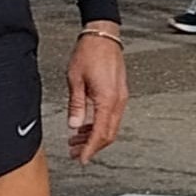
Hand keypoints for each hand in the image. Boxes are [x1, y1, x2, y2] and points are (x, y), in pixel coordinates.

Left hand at [65, 27, 126, 164]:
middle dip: (91, 146)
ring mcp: (121, 97)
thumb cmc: (89, 53)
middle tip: (75, 152)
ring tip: (75, 140)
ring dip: (94, 136)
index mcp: (108, 100)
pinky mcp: (119, 93)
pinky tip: (85, 125)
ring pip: (110, 126)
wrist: (103, 36)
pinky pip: (111, 116)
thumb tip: (74, 125)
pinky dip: (98, 124)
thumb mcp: (75, 80)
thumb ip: (76, 105)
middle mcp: (118, 101)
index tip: (81, 159)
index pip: (100, 133)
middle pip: (108, 134)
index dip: (90, 149)